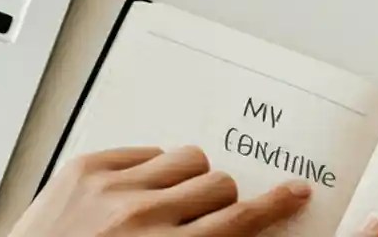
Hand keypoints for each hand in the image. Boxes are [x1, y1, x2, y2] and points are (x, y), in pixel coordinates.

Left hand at [12, 145, 312, 236]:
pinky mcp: (84, 167)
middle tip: (202, 218)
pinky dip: (146, 171)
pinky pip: (143, 151)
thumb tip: (234, 227)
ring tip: (166, 203)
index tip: (293, 193)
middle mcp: (142, 219)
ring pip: (187, 158)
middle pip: (219, 183)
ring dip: (186, 181)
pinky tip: (132, 195)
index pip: (241, 220)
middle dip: (219, 201)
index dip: (275, 204)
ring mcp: (110, 189)